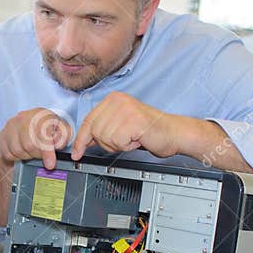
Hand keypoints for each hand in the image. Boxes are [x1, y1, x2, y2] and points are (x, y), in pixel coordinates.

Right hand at [0, 108, 73, 169]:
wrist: (31, 122)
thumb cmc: (47, 127)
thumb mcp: (61, 129)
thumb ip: (64, 136)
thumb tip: (58, 145)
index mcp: (40, 115)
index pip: (43, 135)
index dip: (47, 152)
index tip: (50, 165)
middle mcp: (23, 118)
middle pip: (29, 145)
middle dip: (38, 155)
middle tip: (43, 155)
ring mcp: (10, 126)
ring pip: (18, 151)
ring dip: (28, 156)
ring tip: (33, 151)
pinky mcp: (2, 135)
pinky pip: (8, 153)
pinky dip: (17, 157)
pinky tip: (24, 151)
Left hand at [71, 92, 185, 160]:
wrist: (174, 133)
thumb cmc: (150, 131)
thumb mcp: (121, 127)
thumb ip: (102, 130)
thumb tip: (83, 141)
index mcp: (113, 99)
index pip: (88, 121)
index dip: (81, 140)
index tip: (77, 153)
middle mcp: (118, 100)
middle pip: (94, 131)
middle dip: (107, 143)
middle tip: (124, 141)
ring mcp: (126, 109)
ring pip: (105, 138)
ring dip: (118, 145)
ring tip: (133, 138)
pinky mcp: (134, 120)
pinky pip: (118, 142)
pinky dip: (127, 146)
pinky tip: (138, 139)